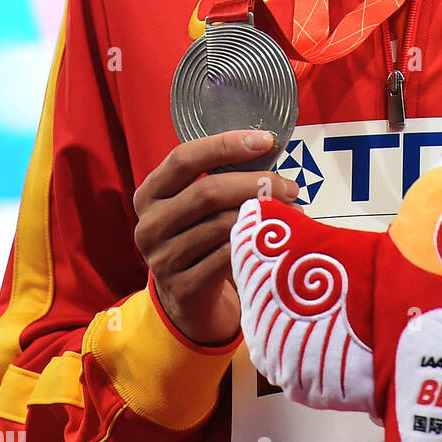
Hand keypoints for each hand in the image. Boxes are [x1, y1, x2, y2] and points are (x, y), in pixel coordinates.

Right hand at [134, 129, 298, 346]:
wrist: (189, 299)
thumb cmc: (201, 238)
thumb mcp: (198, 206)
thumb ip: (221, 177)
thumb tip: (267, 150)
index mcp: (150, 194)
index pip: (183, 158)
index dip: (225, 145)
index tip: (265, 141)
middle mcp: (149, 225)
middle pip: (207, 192)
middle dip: (255, 184)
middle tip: (289, 186)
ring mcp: (163, 259)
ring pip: (221, 225)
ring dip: (262, 216)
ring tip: (292, 212)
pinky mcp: (183, 288)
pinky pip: (227, 257)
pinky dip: (255, 244)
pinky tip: (275, 240)